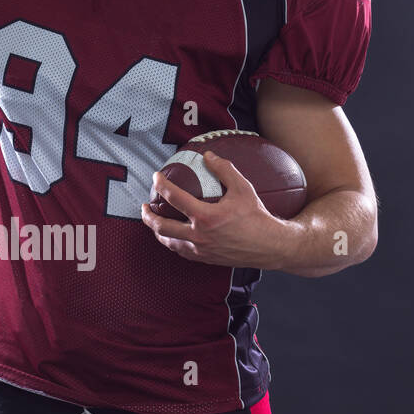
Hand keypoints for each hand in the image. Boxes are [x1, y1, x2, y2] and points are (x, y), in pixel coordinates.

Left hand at [140, 150, 289, 266]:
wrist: (268, 246)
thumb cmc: (256, 216)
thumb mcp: (243, 188)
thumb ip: (224, 169)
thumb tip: (207, 156)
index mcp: (205, 217)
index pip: (174, 198)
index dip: (161, 185)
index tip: (156, 177)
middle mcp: (198, 235)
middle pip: (162, 226)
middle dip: (148, 215)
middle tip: (145, 206)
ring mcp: (200, 249)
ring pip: (168, 241)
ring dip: (157, 230)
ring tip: (153, 221)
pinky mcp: (204, 258)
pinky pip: (181, 250)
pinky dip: (172, 241)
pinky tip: (171, 235)